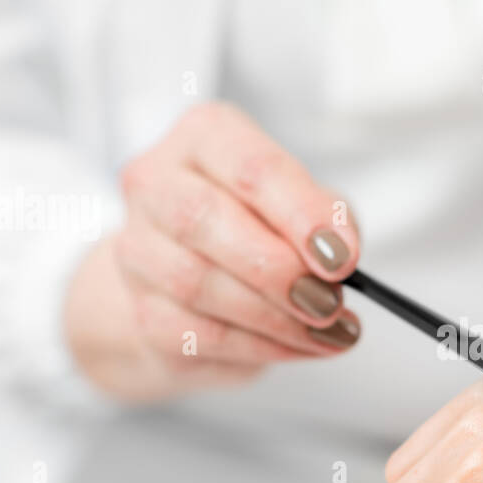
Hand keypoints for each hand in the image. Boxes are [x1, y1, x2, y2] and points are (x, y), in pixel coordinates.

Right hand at [65, 101, 361, 399]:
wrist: (199, 283)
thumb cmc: (263, 227)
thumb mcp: (310, 206)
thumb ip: (329, 219)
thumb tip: (340, 256)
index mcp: (206, 136)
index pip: (251, 167)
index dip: (302, 215)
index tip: (344, 259)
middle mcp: (157, 181)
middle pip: (203, 219)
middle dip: (278, 270)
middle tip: (329, 303)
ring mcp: (138, 246)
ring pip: (196, 283)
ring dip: (274, 318)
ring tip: (327, 332)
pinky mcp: (142, 307)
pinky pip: (196, 333)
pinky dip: (259, 347)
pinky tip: (296, 346)